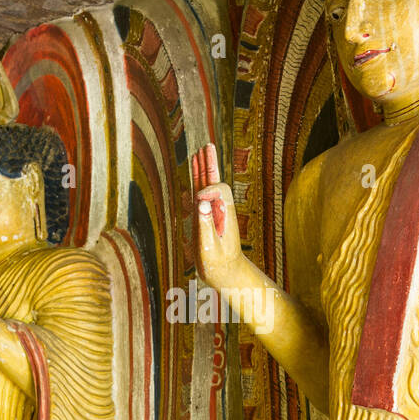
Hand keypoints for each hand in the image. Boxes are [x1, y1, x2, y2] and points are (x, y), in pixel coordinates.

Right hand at [192, 143, 242, 284]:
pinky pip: (198, 196)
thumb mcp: (209, 248)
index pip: (219, 189)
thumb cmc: (217, 264)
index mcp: (224, 213)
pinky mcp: (205, 218)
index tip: (199, 202)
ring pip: (205, 185)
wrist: (225, 274)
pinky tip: (193, 174)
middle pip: (214, 180)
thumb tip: (200, 203)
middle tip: (207, 145)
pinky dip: (195, 183)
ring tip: (198, 152)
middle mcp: (219, 209)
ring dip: (201, 169)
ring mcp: (211, 213)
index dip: (209, 189)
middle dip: (209, 163)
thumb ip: (205, 225)